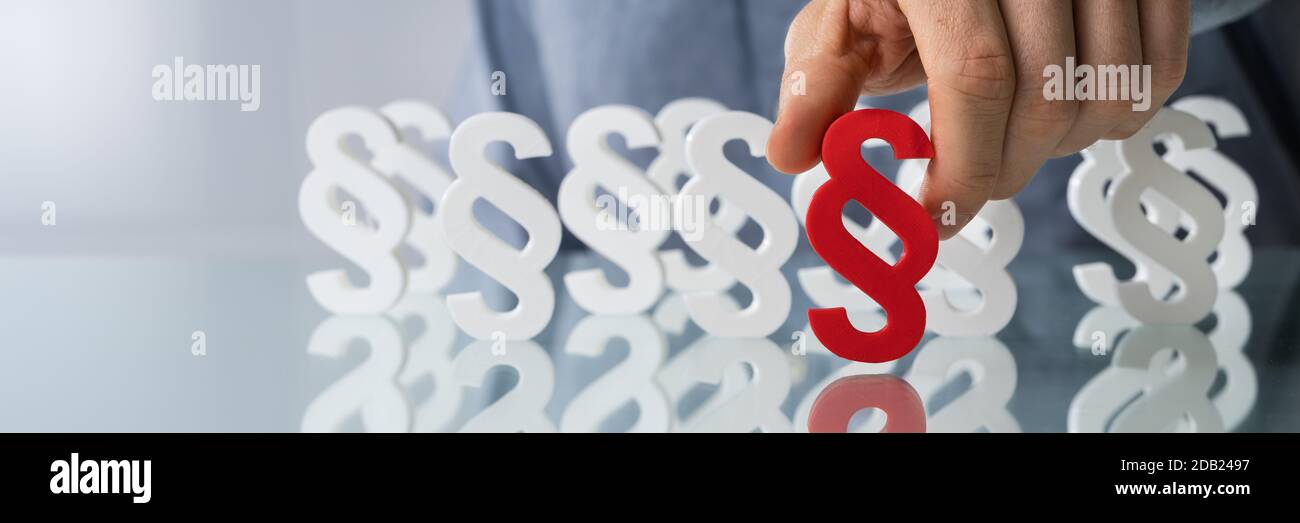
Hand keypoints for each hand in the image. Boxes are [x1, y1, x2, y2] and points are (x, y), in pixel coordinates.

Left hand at [768, 0, 1189, 238]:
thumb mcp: (841, 21)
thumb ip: (815, 83)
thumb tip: (789, 156)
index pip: (976, 77)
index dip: (964, 164)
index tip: (937, 216)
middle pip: (1047, 94)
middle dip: (1006, 169)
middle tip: (967, 189)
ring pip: (1111, 89)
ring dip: (1064, 148)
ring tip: (1011, 145)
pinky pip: (1162, 65)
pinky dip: (1120, 114)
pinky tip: (1065, 117)